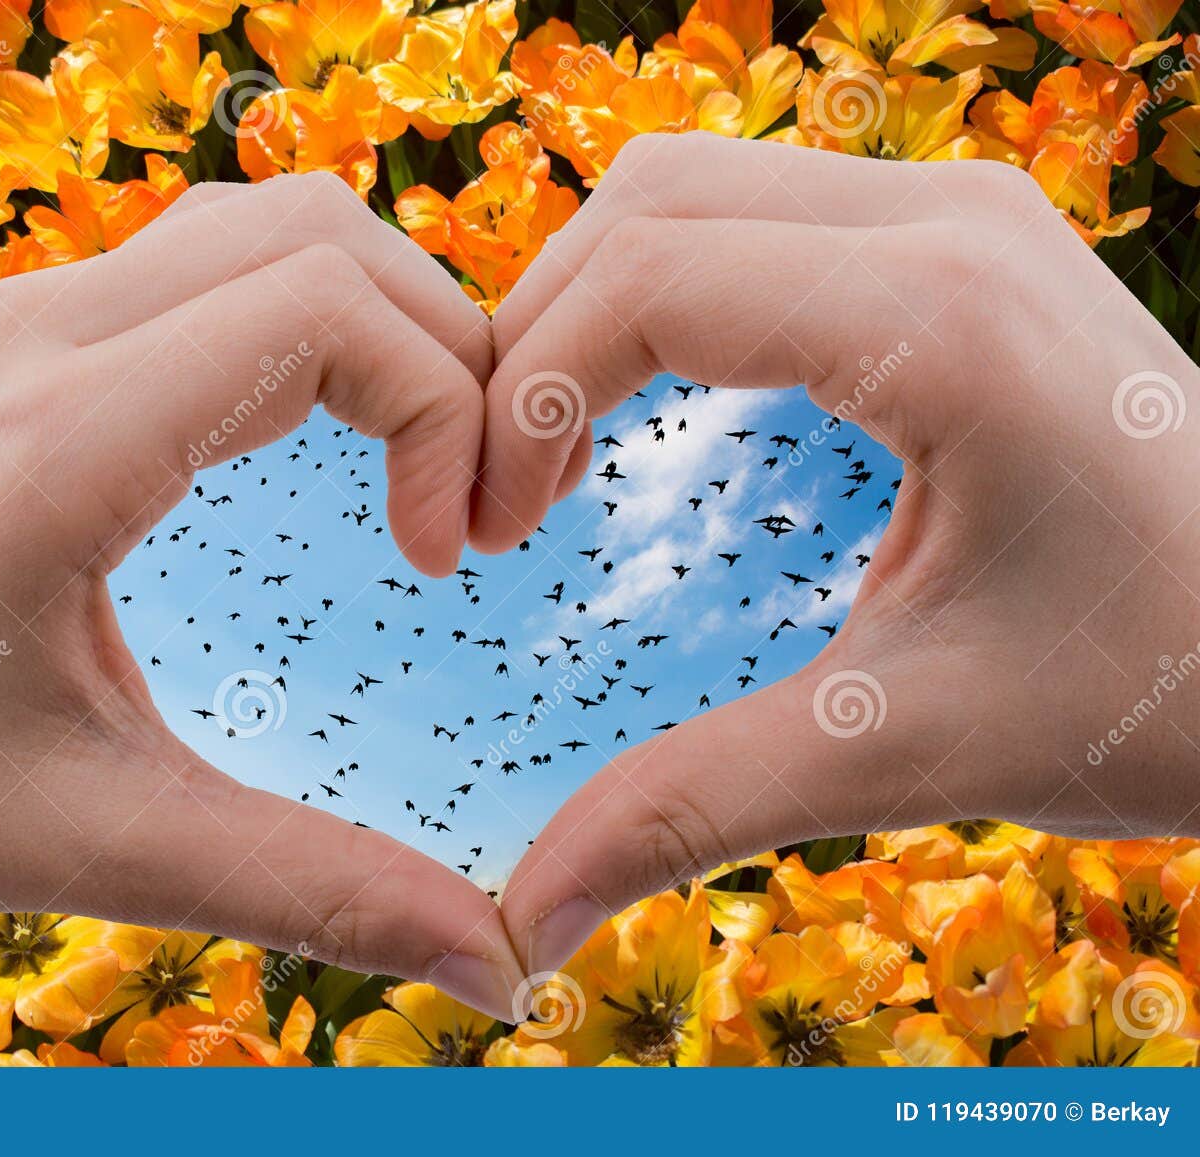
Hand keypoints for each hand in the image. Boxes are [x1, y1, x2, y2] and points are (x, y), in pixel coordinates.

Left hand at [0, 173, 526, 1018]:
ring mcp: (30, 315)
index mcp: (58, 448)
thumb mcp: (110, 844)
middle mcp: (40, 338)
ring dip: (384, 317)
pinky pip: (219, 256)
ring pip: (273, 221)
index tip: (444, 557)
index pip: (321, 312)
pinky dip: (315, 312)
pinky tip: (330, 431)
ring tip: (422, 456)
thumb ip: (316, 890)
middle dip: (444, 349)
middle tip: (467, 502)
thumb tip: (497, 962)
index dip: (440, 412)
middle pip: (321, 235)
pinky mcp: (35, 331)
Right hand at [480, 132, 1199, 976]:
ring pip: (692, 191)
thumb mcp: (903, 748)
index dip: (522, 398)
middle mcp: (949, 218)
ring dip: (595, 309)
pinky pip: (754, 217)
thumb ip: (690, 810)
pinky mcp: (961, 241)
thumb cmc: (1158, 694)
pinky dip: (665, 298)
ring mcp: (962, 212)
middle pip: (647, 205)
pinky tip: (654, 412)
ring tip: (561, 457)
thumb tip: (516, 924)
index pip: (647, 281)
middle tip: (505, 501)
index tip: (486, 533)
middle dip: (537, 341)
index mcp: (938, 318)